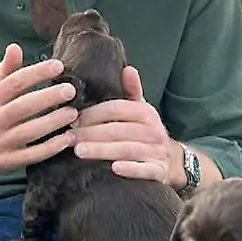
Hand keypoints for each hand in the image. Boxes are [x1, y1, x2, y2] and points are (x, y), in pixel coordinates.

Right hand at [0, 44, 79, 174]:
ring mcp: (1, 143)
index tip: (58, 66)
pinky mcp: (9, 161)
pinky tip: (68, 139)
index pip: (14, 83)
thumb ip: (6, 71)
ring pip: (29, 132)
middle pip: (22, 107)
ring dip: (52, 122)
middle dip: (48, 97)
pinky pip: (32, 155)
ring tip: (73, 113)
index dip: (36, 73)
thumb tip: (15, 47)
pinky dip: (51, 148)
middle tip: (71, 90)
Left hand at [70, 65, 184, 187]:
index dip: (93, 114)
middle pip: (117, 130)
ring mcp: (157, 151)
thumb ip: (132, 91)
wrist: (173, 162)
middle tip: (68, 137)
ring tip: (79, 151)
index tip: (72, 119)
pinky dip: (130, 169)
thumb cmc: (147, 133)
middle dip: (90, 133)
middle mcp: (153, 130)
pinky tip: (114, 169)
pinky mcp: (159, 171)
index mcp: (145, 112)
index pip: (115, 109)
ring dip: (102, 150)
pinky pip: (144, 170)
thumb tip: (128, 68)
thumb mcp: (142, 110)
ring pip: (127, 149)